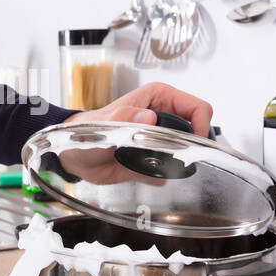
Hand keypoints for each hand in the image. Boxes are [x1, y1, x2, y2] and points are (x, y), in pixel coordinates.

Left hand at [52, 82, 212, 184]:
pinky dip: (162, 177)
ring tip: (149, 165)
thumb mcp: (103, 124)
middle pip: (195, 131)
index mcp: (157, 98)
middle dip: (188, 148)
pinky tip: (142, 173)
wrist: (73, 155)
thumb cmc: (85, 130)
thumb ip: (124, 118)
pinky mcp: (154, 159)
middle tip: (170, 159)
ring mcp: (160, 139)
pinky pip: (170, 171)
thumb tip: (148, 116)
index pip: (196, 107)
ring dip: (174, 164)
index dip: (202, 126)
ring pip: (185, 152)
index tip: (193, 144)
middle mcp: (162, 117)